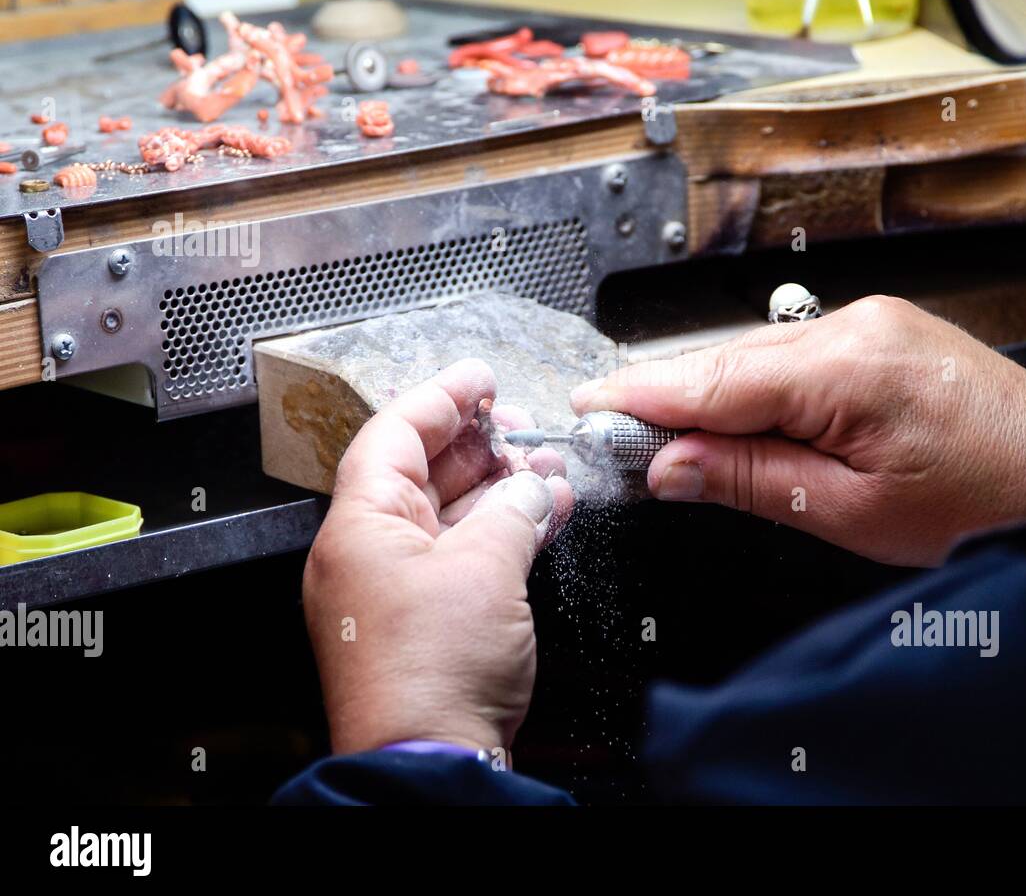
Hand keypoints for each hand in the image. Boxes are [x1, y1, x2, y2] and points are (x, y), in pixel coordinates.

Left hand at [303, 358, 572, 756]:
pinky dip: (504, 532)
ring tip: (550, 468)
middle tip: (523, 424)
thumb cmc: (431, 675)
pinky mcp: (429, 622)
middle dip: (481, 444)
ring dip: (503, 488)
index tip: (478, 378)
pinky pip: (465, 556)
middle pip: (423, 473)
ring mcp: (399, 590)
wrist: (433, 763)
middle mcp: (370, 555)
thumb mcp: (486, 568)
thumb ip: (514, 511)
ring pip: (451, 516)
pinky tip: (545, 515)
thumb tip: (534, 487)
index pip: (393, 435)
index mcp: (359, 529)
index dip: (440, 397)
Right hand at [571, 296, 1025, 566]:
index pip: (716, 381)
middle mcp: (856, 326)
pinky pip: (791, 352)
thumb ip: (752, 478)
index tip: (589, 407)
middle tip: (613, 433)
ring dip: (707, 392)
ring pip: (756, 354)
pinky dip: (751, 383)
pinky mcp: (879, 328)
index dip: (644, 397)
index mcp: (850, 369)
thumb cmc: (982, 501)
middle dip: (666, 397)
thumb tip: (671, 465)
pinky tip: (730, 412)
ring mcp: (869, 320)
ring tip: (663, 435)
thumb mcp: (852, 512)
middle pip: (728, 360)